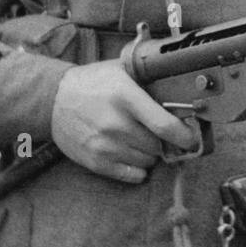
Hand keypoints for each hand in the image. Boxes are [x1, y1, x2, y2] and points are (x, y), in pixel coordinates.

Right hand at [50, 60, 196, 183]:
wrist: (52, 99)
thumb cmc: (92, 83)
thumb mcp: (121, 71)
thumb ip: (150, 82)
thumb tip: (183, 96)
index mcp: (125, 97)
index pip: (165, 125)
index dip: (185, 136)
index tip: (192, 138)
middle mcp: (115, 124)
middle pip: (158, 146)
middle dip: (163, 141)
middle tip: (157, 132)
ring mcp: (104, 146)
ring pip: (147, 161)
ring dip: (150, 153)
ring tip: (139, 138)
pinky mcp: (95, 162)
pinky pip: (132, 175)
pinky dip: (138, 168)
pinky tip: (131, 153)